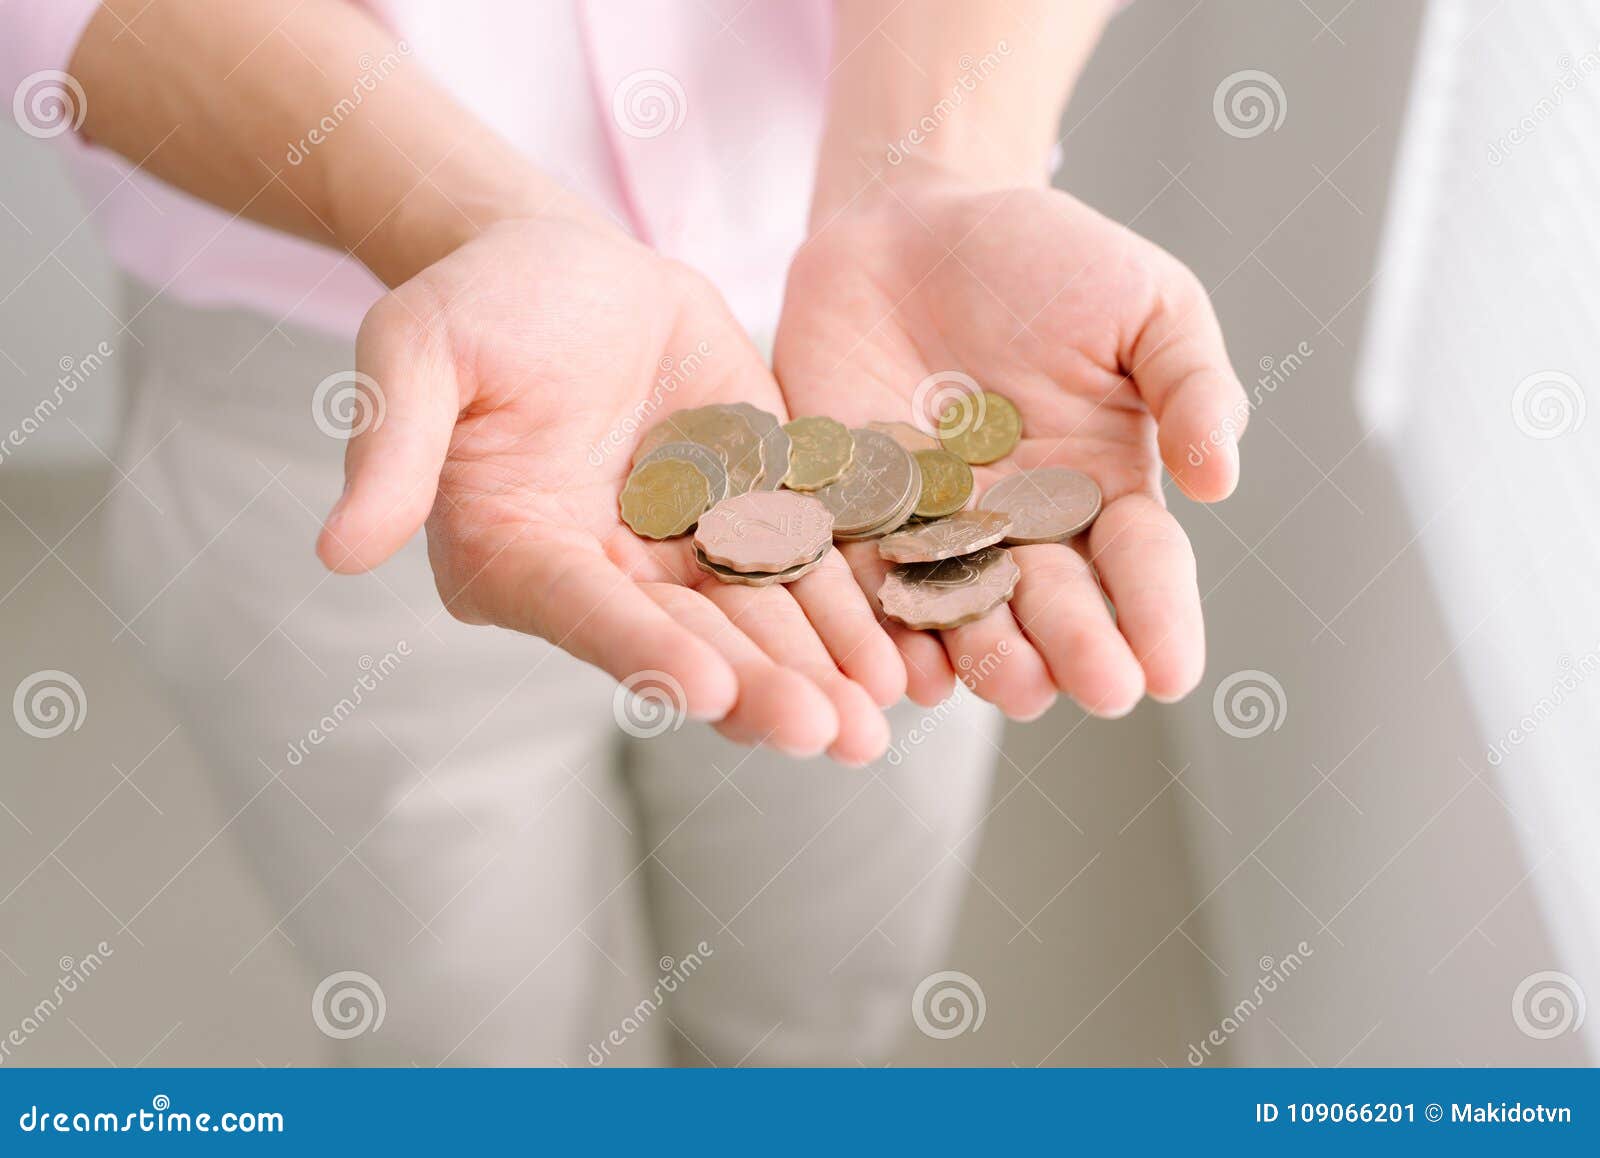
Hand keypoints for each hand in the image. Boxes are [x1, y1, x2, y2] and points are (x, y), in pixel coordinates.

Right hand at [317, 216, 904, 764]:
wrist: (567, 262)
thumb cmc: (476, 303)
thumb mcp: (419, 350)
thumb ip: (393, 446)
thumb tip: (337, 550)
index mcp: (518, 555)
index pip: (583, 614)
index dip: (642, 651)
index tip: (704, 689)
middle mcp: (603, 573)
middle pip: (686, 640)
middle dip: (756, 689)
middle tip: (825, 735)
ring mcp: (682, 549)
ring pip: (757, 621)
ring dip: (816, 671)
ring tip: (872, 725)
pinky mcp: (748, 507)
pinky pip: (805, 563)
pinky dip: (848, 607)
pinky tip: (899, 657)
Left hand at [775, 176, 1245, 718]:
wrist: (912, 221)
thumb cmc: (1046, 259)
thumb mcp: (1146, 302)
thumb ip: (1190, 385)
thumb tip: (1221, 480)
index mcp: (1105, 488)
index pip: (1141, 564)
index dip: (1159, 616)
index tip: (1174, 670)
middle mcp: (1023, 527)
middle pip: (1056, 605)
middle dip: (1081, 648)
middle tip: (1104, 689)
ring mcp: (935, 528)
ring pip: (964, 611)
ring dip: (991, 656)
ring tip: (1016, 686)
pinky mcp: (852, 513)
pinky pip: (865, 578)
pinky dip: (885, 625)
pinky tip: (907, 667)